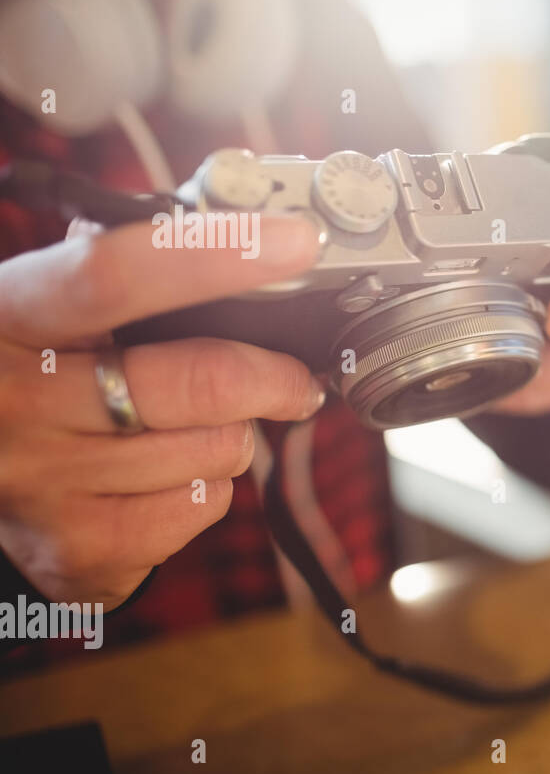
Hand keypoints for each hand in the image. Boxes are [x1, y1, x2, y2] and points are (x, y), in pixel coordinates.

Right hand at [0, 219, 324, 606]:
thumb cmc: (21, 378)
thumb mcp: (35, 313)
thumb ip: (104, 272)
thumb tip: (215, 224)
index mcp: (8, 317)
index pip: (111, 276)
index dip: (213, 255)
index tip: (294, 241)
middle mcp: (16, 402)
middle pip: (198, 383)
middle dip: (274, 379)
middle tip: (297, 381)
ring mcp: (44, 482)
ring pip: (217, 450)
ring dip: (232, 437)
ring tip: (189, 430)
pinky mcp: (80, 548)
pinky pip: (204, 506)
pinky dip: (209, 490)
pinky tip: (167, 476)